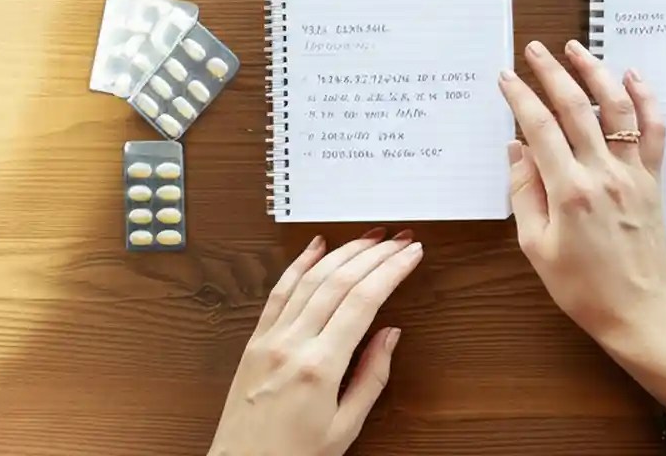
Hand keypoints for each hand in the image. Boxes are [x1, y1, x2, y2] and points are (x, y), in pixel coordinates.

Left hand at [208, 229, 422, 455]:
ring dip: (343, 252)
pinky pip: (279, 292)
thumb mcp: (346, 426)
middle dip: (374, 254)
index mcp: (320, 367)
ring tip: (369, 238)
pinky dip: (299, 264)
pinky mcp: (255, 341)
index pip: (364, 301)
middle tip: (399, 240)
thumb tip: (390, 334)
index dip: (391, 271)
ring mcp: (270, 339)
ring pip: (310, 279)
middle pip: (339, 281)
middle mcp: (292, 345)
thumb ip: (372, 376)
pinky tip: (316, 247)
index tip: (411, 254)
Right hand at [498, 40, 665, 411]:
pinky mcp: (653, 180)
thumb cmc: (581, 287)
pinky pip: (653, 131)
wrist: (637, 310)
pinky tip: (632, 76)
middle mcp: (602, 174)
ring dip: (596, 73)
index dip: (520, 96)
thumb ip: (524, 192)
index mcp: (568, 191)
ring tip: (577, 49)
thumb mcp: (536, 246)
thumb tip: (516, 148)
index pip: (539, 128)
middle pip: (575, 108)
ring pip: (616, 108)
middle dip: (551, 72)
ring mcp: (632, 174)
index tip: (505, 77)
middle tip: (533, 50)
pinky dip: (645, 99)